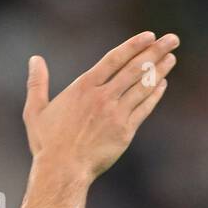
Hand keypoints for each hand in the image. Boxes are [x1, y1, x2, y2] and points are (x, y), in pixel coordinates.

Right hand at [23, 31, 178, 182]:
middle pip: (134, 68)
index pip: (114, 59)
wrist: (62, 171)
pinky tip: (162, 84)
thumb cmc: (47, 144)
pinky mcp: (125, 132)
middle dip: (156, 51)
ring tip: (171, 58)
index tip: (149, 36)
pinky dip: (155, 95)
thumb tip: (35, 59)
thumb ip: (37, 83)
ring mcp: (116, 114)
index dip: (134, 45)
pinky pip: (144, 109)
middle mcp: (103, 97)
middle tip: (172, 39)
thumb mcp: (35, 111)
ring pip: (143, 86)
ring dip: (160, 70)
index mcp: (84, 87)